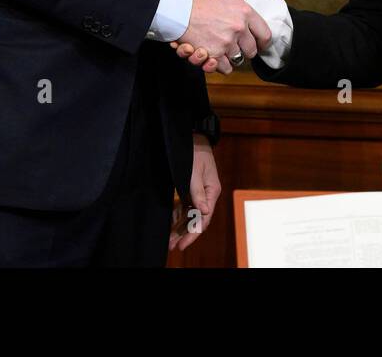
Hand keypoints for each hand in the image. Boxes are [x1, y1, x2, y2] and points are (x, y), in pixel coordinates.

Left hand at [170, 134, 219, 252]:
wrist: (193, 135)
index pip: (203, 218)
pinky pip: (184, 207)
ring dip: (180, 227)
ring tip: (169, 240)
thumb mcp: (194, 171)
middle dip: (184, 234)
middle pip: (196, 219)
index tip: (182, 244)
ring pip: (189, 215)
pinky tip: (170, 225)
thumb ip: (198, 191)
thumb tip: (204, 211)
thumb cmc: (194, 151)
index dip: (193, 233)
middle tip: (171, 246)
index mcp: (212, 191)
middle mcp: (207, 195)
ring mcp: (199, 193)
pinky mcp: (191, 190)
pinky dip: (177, 216)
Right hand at [172, 0, 268, 73]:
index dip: (262, 42)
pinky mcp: (214, 54)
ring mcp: (227, 43)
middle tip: (234, 45)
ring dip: (229, 57)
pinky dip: (218, 64)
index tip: (259, 45)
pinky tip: (211, 57)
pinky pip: (224, 68)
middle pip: (251, 50)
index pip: (264, 34)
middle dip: (244, 50)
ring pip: (237, 59)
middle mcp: (239, 28)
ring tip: (219, 49)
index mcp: (245, 11)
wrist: (176, 9)